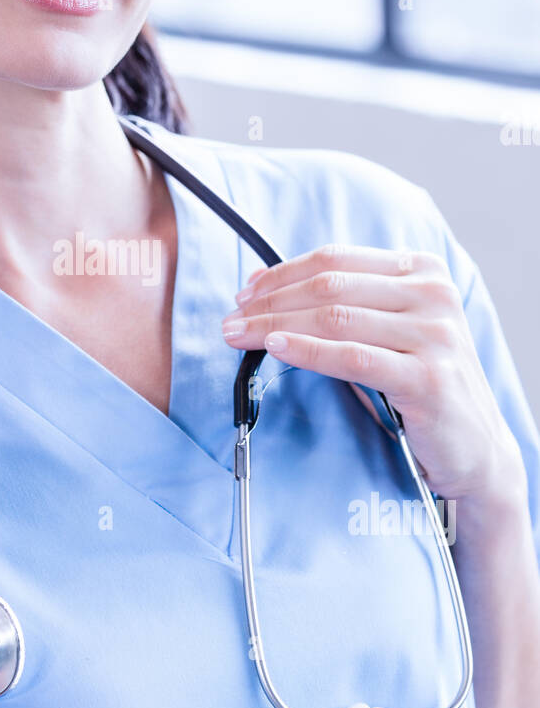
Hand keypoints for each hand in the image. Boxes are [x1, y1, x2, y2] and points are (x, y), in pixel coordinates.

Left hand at [221, 244, 520, 502]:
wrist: (475, 448)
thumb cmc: (420, 386)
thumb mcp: (389, 331)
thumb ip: (343, 303)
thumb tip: (262, 286)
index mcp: (423, 271)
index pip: (335, 259)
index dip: (281, 273)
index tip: (245, 294)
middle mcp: (432, 294)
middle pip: (329, 286)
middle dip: (270, 301)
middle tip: (231, 319)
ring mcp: (434, 334)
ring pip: (334, 317)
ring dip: (275, 325)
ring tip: (238, 336)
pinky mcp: (428, 377)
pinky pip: (351, 357)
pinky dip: (306, 350)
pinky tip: (275, 349)